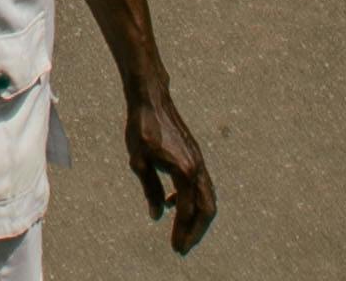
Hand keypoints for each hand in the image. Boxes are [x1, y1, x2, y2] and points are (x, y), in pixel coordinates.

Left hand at [125, 86, 215, 251]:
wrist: (151, 97)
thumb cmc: (141, 127)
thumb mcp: (139, 161)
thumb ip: (150, 190)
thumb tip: (157, 216)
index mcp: (184, 171)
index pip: (186, 211)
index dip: (181, 232)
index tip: (175, 248)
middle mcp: (197, 168)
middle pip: (206, 210)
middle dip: (196, 232)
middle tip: (182, 247)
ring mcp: (198, 161)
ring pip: (207, 199)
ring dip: (196, 218)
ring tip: (181, 232)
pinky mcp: (195, 156)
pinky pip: (200, 186)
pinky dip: (192, 200)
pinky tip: (172, 203)